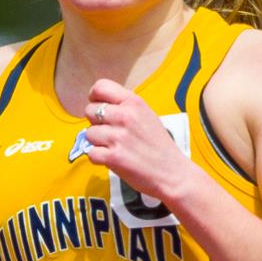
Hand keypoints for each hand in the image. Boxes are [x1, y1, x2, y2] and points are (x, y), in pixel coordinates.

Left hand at [78, 79, 193, 203]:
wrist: (172, 173)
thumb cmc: (160, 146)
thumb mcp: (147, 116)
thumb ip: (126, 108)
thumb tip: (101, 106)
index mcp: (134, 103)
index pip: (101, 87)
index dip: (94, 97)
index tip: (98, 106)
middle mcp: (124, 116)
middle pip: (90, 111)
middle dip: (96, 123)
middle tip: (110, 133)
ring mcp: (117, 137)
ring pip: (89, 133)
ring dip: (97, 142)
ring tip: (114, 147)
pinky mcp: (112, 157)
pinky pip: (91, 153)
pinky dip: (98, 158)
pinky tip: (112, 159)